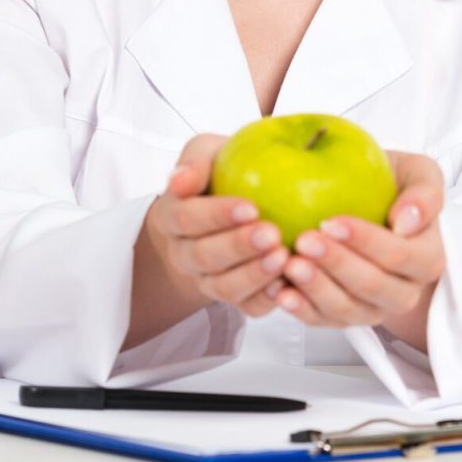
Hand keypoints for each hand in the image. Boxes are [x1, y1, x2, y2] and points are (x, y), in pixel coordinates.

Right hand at [145, 133, 289, 319]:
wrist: (222, 210)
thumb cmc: (220, 175)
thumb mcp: (206, 154)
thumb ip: (196, 161)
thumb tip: (181, 179)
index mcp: (173, 215)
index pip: (187, 218)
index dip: (216, 216)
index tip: (250, 207)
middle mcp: (185, 252)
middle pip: (204, 257)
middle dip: (238, 247)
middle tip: (271, 234)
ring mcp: (207, 279)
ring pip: (223, 287)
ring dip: (254, 275)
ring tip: (283, 257)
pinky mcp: (235, 297)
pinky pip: (247, 307)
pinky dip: (266, 299)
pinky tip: (287, 284)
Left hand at [276, 150, 446, 341]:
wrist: (371, 206)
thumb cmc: (392, 186)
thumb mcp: (418, 174)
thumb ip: (424, 193)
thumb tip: (406, 222)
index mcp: (427, 259)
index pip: (400, 256)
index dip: (366, 242)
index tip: (331, 221)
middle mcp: (404, 291)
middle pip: (372, 286)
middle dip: (336, 265)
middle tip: (304, 241)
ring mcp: (372, 309)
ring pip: (346, 309)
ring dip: (315, 289)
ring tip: (289, 264)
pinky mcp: (343, 318)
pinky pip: (322, 320)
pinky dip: (300, 308)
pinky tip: (279, 290)